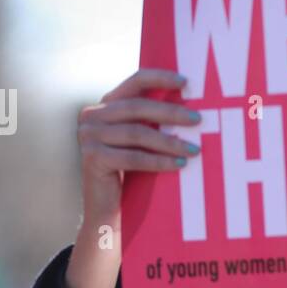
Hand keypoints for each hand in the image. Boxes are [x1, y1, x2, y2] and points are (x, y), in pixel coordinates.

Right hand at [76, 69, 201, 220]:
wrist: (107, 209)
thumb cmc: (131, 173)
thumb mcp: (141, 141)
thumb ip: (153, 121)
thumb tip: (193, 108)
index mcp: (105, 105)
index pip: (134, 82)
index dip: (159, 78)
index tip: (185, 82)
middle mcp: (92, 116)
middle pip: (137, 107)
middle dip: (171, 112)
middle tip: (198, 119)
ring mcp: (88, 136)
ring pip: (137, 133)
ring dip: (169, 141)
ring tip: (194, 149)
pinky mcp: (92, 158)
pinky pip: (133, 157)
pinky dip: (159, 161)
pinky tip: (180, 164)